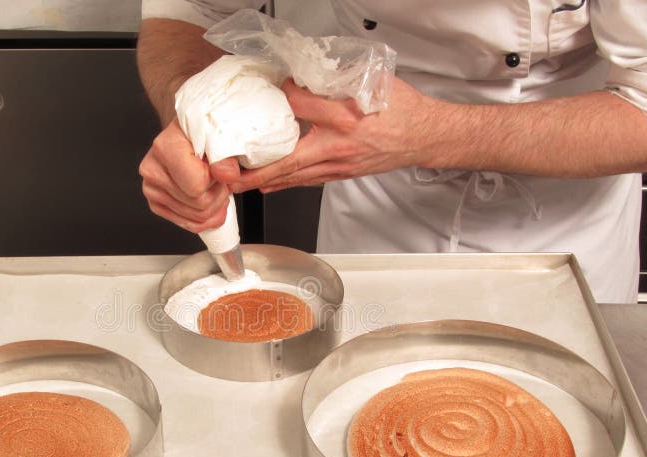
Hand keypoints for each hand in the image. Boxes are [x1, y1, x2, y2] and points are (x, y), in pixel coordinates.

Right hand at [139, 118, 240, 232]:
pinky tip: (207, 198)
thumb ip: (227, 155)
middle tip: (219, 178)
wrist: (190, 135)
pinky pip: (189, 224)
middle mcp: (152, 168)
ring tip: (213, 185)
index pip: (197, 185)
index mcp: (165, 147)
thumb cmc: (205, 134)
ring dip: (213, 205)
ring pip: (196, 218)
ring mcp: (151, 188)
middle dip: (218, 194)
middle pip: (198, 205)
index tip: (219, 166)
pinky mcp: (156, 203)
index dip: (216, 180)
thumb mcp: (222, 136)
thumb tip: (228, 174)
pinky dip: (206, 217)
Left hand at [229, 77, 435, 193]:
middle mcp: (340, 145)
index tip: (273, 87)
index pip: (301, 103)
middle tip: (229, 174)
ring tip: (239, 184)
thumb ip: (335, 78)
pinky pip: (307, 181)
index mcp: (346, 116)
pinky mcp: (342, 174)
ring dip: (265, 181)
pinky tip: (269, 185)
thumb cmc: (401, 109)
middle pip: (288, 160)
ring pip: (295, 176)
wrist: (424, 136)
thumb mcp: (372, 82)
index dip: (283, 93)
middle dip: (255, 170)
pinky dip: (285, 183)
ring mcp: (340, 165)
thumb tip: (302, 74)